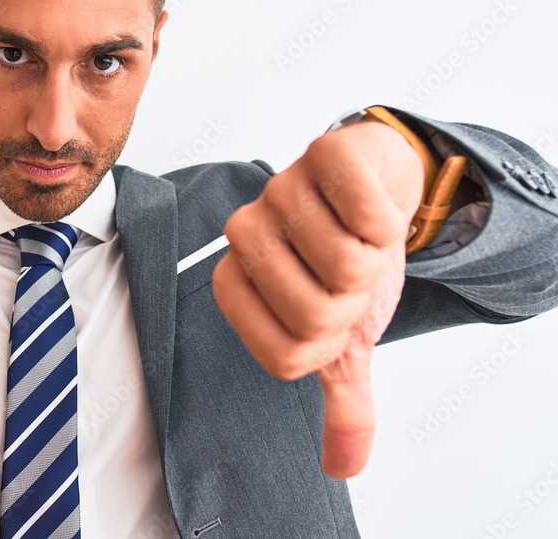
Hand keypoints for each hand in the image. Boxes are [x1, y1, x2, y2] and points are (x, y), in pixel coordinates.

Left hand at [212, 121, 422, 478]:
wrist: (376, 191)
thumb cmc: (348, 263)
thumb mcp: (348, 338)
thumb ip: (342, 401)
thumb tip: (343, 469)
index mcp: (237, 286)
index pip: (286, 352)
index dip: (328, 340)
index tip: (332, 309)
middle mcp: (246, 236)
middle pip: (315, 311)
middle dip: (353, 303)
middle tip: (349, 274)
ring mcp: (279, 190)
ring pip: (344, 262)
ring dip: (373, 259)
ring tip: (359, 239)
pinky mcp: (322, 154)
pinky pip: (362, 207)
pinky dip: (385, 219)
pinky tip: (370, 209)